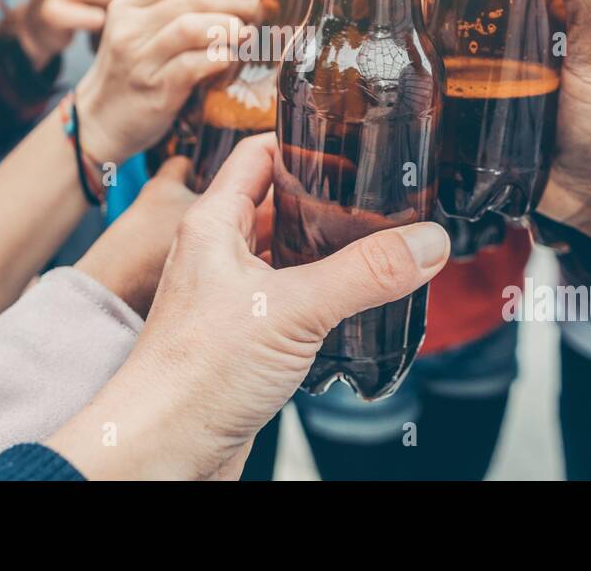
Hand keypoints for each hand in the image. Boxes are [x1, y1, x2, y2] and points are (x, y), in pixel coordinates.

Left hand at [46, 134, 448, 479]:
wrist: (163, 450)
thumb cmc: (192, 375)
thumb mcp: (293, 309)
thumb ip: (364, 273)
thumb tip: (427, 241)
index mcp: (213, 224)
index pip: (259, 155)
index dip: (305, 143)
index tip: (353, 140)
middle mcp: (218, 255)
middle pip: (280, 205)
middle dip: (331, 201)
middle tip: (386, 196)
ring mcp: (231, 298)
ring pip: (288, 256)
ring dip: (330, 251)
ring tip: (386, 244)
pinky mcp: (245, 339)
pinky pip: (290, 301)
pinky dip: (324, 296)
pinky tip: (360, 303)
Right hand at [72, 0, 265, 165]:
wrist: (100, 121)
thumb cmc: (132, 73)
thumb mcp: (139, 31)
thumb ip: (172, 8)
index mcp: (127, 4)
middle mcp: (129, 27)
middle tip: (256, 7)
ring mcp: (140, 59)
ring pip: (191, 27)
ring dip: (229, 26)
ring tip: (247, 32)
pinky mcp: (155, 90)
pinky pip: (194, 65)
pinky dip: (220, 58)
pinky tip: (231, 58)